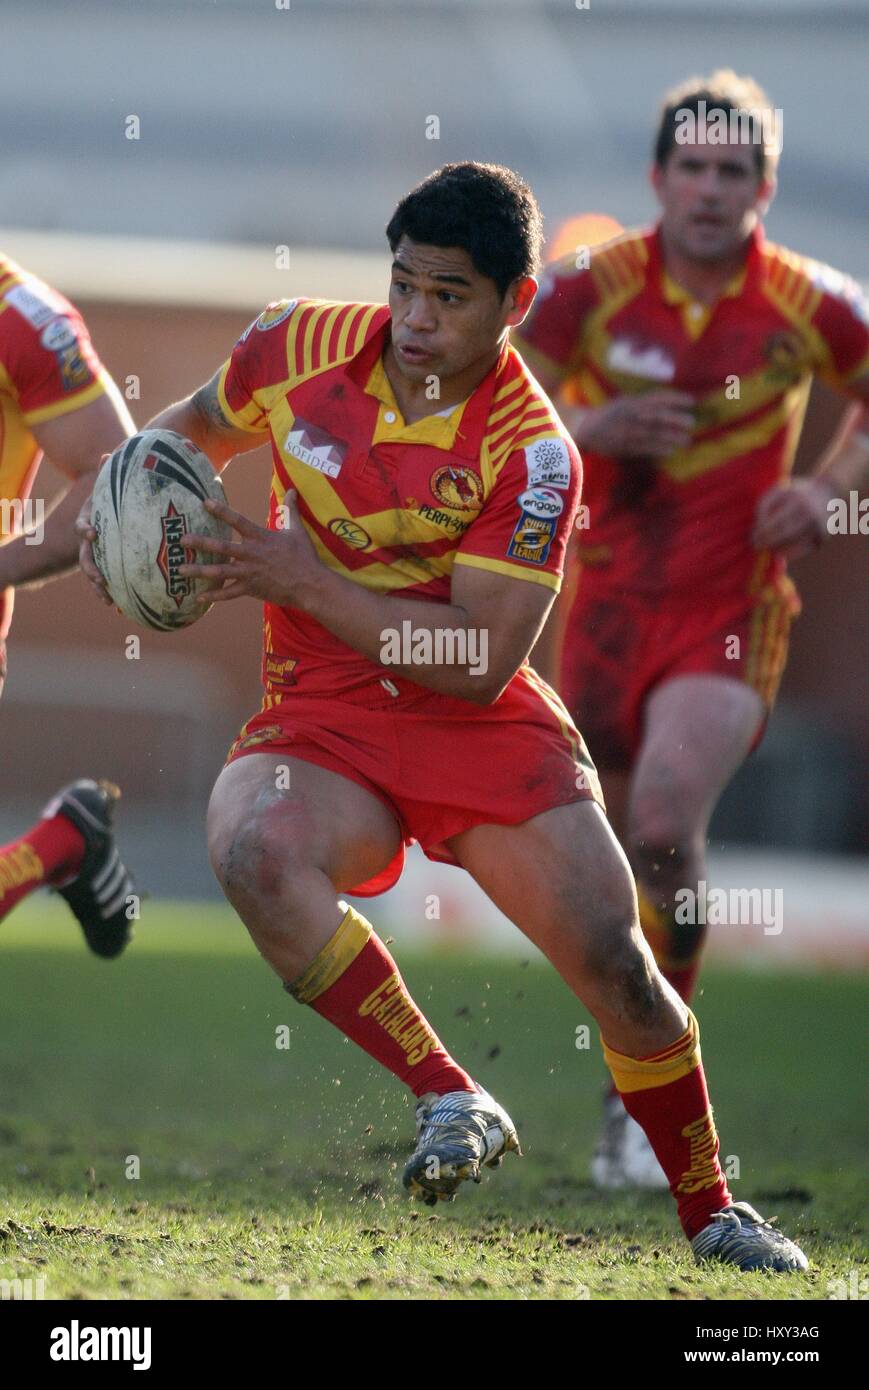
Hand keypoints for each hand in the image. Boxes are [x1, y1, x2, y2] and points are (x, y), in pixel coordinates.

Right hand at [74, 454, 112, 604]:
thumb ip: (108, 473)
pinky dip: (115, 594)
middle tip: (99, 579)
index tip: (92, 533)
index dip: (85, 529)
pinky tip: (123, 610)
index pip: (83, 526)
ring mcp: (100, 554)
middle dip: (91, 569)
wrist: (117, 507)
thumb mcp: (113, 484)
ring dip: (100, 588)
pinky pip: (111, 582)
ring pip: (95, 573)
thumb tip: (108, 454)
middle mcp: (92, 540)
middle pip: (86, 557)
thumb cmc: (117, 495)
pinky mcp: (111, 564)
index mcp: (92, 520)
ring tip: (109, 600)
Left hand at [179, 491, 321, 606]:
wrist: (310, 585)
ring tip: (180, 570)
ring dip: (199, 571)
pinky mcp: (251, 589)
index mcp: (261, 538)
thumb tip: (292, 490)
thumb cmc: (304, 557)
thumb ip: (291, 510)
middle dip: (200, 543)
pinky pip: (228, 594)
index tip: (205, 502)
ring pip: (220, 572)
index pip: (237, 520)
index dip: (221, 510)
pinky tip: (198, 597)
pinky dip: (213, 596)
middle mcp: (251, 554)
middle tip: (182, 540)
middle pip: (221, 547)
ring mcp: (249, 573)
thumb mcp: (298, 531)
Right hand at [571, 390, 695, 457]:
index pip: (657, 398)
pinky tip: (670, 451)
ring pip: (652, 433)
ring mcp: (627, 431)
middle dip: (675, 418)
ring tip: (686, 440)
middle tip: (691, 422)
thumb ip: (644, 403)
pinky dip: (657, 449)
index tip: (691, 402)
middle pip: (656, 416)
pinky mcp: (623, 446)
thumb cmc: (609, 414)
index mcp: (632, 402)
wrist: (585, 428)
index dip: (675, 399)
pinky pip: (643, 448)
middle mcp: (631, 415)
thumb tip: (669, 403)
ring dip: (671, 437)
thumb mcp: (625, 402)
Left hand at [751, 477, 835, 560]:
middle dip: (768, 543)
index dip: (762, 532)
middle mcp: (809, 512)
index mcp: (797, 499)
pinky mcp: (823, 536)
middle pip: (785, 534)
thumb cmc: (795, 493)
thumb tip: (757, 530)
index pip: (776, 520)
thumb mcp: (779, 492)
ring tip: (769, 549)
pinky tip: (782, 553)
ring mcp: (818, 525)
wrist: (828, 492)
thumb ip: (764, 506)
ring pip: (794, 545)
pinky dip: (791, 554)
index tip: (752, 538)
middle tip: (757, 547)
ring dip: (778, 550)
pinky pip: (804, 550)